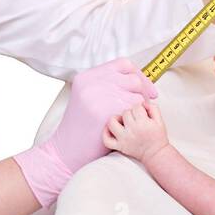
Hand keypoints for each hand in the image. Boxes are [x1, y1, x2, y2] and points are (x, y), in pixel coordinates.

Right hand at [14, 58, 158, 206]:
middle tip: (146, 101)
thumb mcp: (88, 97)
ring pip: (136, 93)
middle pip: (132, 78)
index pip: (122, 64)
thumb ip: (106, 84)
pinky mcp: (107, 112)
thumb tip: (136, 77)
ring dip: (139, 105)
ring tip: (133, 116)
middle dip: (143, 90)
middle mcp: (92, 82)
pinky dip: (137, 115)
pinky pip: (135, 107)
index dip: (138, 74)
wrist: (68, 149)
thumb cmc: (82, 125)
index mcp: (86, 76)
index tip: (145, 86)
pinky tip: (130, 123)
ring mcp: (99, 96)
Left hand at [103, 101, 169, 163]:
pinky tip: (111, 129)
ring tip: (122, 121)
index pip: (136, 107)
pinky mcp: (119, 146)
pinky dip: (106, 133)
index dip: (139, 108)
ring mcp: (124, 139)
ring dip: (116, 119)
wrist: (155, 154)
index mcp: (143, 124)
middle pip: (125, 113)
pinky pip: (107, 139)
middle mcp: (132, 131)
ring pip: (112, 122)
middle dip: (131, 113)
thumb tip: (143, 103)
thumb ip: (153, 108)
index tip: (142, 113)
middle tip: (135, 118)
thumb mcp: (160, 121)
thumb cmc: (158, 137)